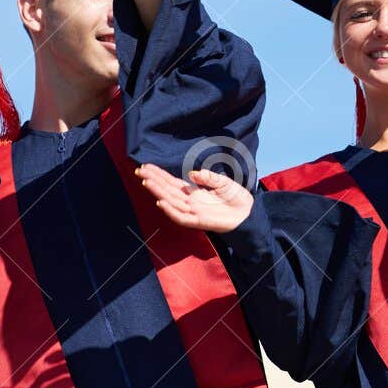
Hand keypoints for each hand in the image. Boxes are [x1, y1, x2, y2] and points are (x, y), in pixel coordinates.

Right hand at [135, 163, 253, 233]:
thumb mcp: (222, 182)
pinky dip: (170, 210)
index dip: (159, 175)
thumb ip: (208, 177)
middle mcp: (190, 202)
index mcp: (194, 192)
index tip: (146, 166)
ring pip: (171, 201)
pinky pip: (181, 217)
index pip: (172, 182)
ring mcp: (193, 212)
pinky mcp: (199, 221)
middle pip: (167, 190)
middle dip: (153, 180)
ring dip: (158, 191)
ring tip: (146, 181)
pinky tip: (161, 201)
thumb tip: (191, 173)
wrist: (248, 214)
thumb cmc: (236, 198)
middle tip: (138, 170)